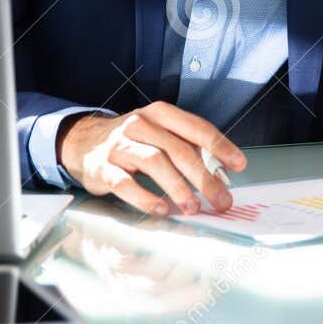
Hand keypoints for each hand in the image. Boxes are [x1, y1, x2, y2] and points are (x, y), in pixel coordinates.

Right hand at [58, 101, 246, 216]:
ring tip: (193, 208)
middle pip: (177, 149)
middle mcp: (139, 124)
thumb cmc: (133, 140)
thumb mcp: (159, 134)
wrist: (83, 141)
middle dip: (203, 177)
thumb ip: (187, 148)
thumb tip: (221, 173)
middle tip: (221, 199)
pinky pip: (125, 184)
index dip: (220, 146)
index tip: (238, 165)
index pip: (195, 127)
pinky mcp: (102, 167)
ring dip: (177, 187)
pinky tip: (161, 210)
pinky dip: (145, 198)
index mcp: (159, 113)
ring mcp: (119, 145)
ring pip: (153, 163)